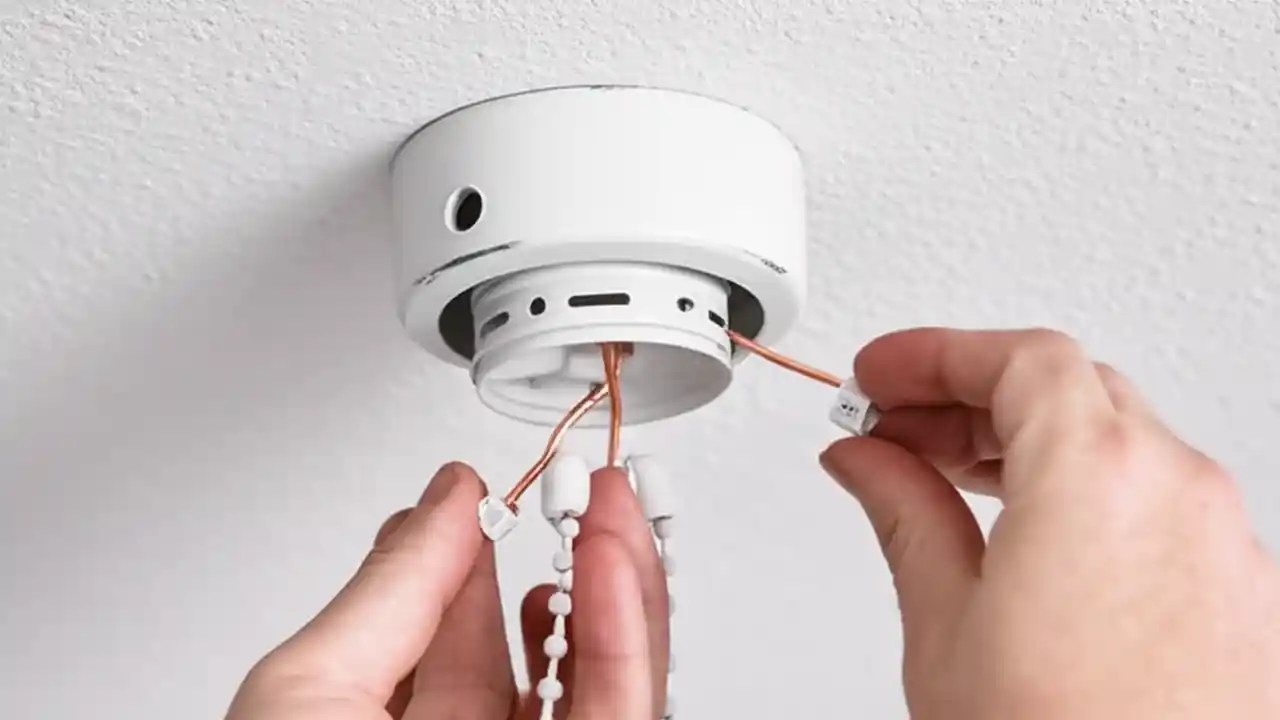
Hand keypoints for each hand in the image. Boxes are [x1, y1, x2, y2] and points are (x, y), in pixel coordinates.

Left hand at [227, 463, 669, 719]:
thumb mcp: (312, 695)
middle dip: (568, 555)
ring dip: (616, 583)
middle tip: (582, 487)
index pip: (451, 624)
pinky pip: (620, 710)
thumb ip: (393, 590)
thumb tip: (444, 501)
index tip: (501, 489)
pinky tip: (613, 571)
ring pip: (600, 675)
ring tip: (611, 513)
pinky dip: (626, 632)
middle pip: (541, 645)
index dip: (480, 546)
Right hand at [822, 328, 1279, 717]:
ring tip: (943, 474)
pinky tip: (1024, 530)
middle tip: (893, 422)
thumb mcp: (946, 625)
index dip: (934, 353)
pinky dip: (1082, 488)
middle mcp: (1179, 493)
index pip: (1017, 360)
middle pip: (1068, 389)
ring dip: (1026, 440)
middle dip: (970, 394)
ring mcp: (1224, 544)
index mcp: (1099, 477)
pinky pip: (1155, 498)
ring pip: (1117, 439)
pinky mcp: (1241, 593)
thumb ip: (903, 513)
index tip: (880, 373)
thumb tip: (867, 460)